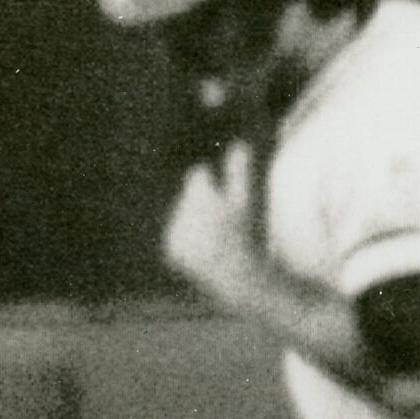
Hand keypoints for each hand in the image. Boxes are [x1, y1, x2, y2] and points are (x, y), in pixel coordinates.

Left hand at [163, 143, 263, 306]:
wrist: (239, 275)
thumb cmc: (247, 235)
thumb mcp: (244, 201)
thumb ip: (239, 172)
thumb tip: (239, 143)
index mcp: (201, 195)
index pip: (198, 175)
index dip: (211, 185)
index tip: (223, 198)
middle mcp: (184, 211)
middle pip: (190, 197)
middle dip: (204, 206)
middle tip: (223, 224)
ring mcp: (176, 231)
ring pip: (184, 216)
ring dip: (197, 224)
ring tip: (216, 240)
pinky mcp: (172, 248)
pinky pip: (177, 236)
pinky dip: (189, 242)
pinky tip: (205, 251)